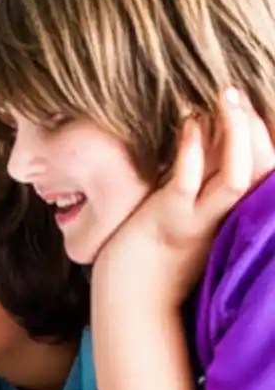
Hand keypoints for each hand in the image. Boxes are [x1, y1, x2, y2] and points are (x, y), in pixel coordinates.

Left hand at [97, 88, 273, 303]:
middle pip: (263, 169)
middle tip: (238, 91)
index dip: (266, 137)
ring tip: (225, 97)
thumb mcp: (190, 215)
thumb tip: (209, 141)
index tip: (256, 105)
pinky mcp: (167, 222)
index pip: (268, 172)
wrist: (129, 298)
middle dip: (257, 127)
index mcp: (237, 217)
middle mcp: (227, 220)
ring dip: (236, 134)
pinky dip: (192, 151)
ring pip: (238, 176)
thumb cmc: (155, 254)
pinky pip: (188, 184)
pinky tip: (190, 122)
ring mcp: (199, 222)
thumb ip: (205, 185)